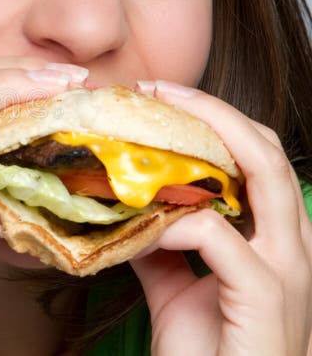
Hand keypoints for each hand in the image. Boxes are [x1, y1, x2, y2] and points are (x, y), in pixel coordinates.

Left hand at [130, 80, 311, 354]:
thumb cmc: (207, 354)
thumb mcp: (176, 287)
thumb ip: (161, 244)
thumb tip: (126, 209)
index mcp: (276, 238)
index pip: (256, 155)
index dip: (213, 119)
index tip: (157, 95)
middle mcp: (292, 246)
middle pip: (266, 151)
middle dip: (211, 111)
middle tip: (153, 90)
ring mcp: (287, 271)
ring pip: (265, 177)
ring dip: (204, 142)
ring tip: (149, 126)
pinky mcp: (265, 298)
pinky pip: (220, 239)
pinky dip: (178, 222)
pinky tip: (143, 224)